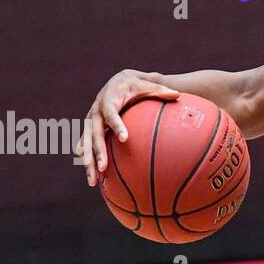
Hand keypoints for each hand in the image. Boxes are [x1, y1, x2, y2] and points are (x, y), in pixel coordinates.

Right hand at [76, 69, 178, 185]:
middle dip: (97, 151)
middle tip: (103, 167)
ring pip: (86, 144)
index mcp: (108, 101)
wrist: (117, 81)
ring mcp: (91, 122)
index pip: (111, 114)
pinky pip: (87, 146)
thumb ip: (160, 91)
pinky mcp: (91, 129)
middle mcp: (96, 112)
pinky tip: (94, 178)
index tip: (124, 139)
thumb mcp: (146, 86)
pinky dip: (89, 161)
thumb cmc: (134, 85)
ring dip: (89, 163)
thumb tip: (177, 94)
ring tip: (93, 182)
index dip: (116, 125)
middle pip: (94, 134)